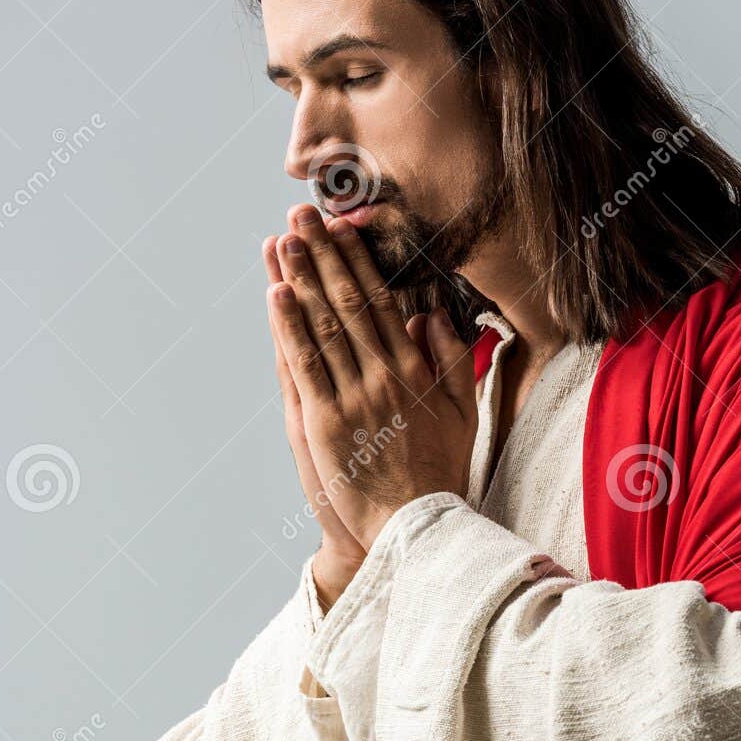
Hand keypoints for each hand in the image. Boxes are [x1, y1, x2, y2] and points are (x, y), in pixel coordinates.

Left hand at [270, 206, 477, 550]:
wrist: (417, 525)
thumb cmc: (439, 474)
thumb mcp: (463, 414)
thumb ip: (450, 362)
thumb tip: (431, 316)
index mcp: (415, 371)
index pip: (382, 303)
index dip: (358, 262)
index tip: (342, 228)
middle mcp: (384, 375)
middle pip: (349, 302)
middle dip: (323, 255)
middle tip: (302, 215)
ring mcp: (354, 396)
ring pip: (324, 325)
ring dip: (302, 278)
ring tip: (284, 239)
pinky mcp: (326, 421)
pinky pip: (305, 363)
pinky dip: (290, 325)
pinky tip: (277, 293)